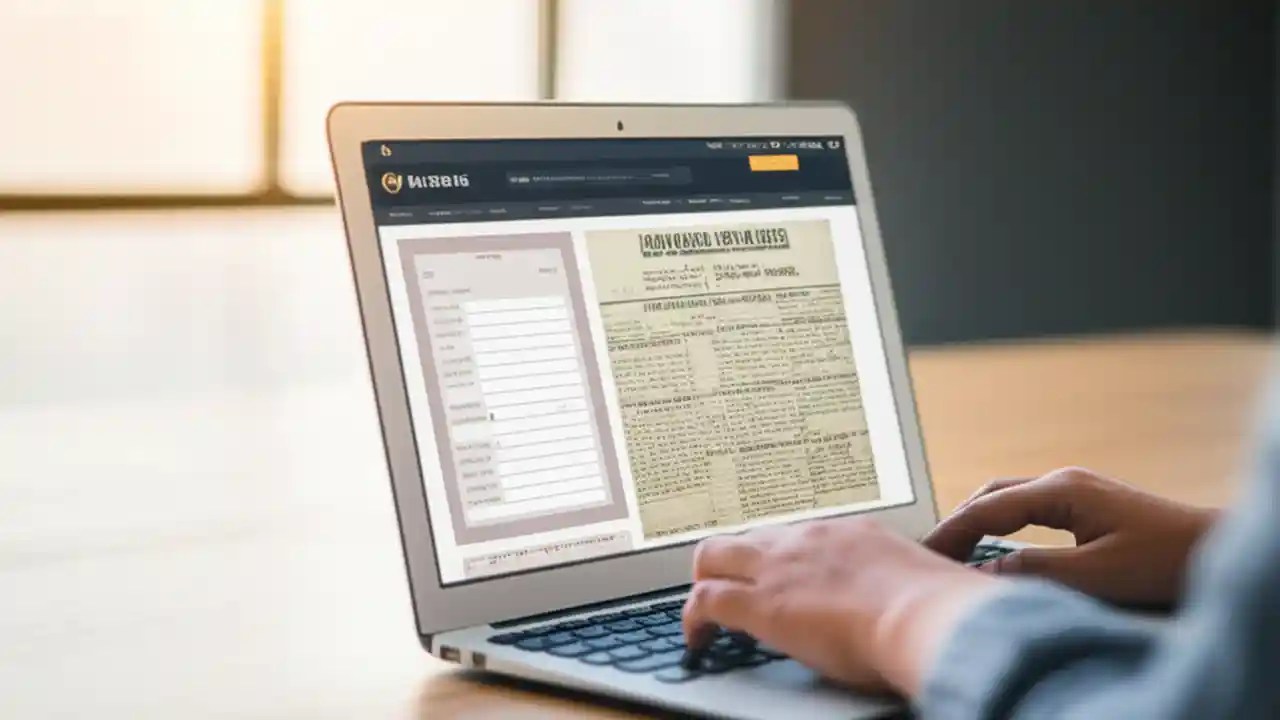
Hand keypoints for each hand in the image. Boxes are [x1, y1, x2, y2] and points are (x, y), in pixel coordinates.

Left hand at [682, 517, 1000, 695]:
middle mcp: (807, 539)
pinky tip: (696, 640)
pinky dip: (694, 618)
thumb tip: (897, 601)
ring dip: (706, 582)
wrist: (927, 614)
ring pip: (715, 555)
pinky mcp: (762, 602)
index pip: (794, 537)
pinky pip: (707, 600)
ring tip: (703, 613)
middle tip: (725, 588)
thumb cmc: (935, 607)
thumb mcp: (910, 579)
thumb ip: (890, 582)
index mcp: (846, 533)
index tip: (777, 578)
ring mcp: (780, 565)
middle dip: (728, 560)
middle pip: (746, 535)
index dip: (776, 558)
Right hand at [924, 467, 1218, 605]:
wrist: (1215, 545)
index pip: (985, 509)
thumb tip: (980, 572)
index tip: (921, 555)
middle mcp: (1062, 482)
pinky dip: (1001, 526)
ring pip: (1008, 499)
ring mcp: (1075, 490)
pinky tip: (996, 549)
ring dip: (979, 524)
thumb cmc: (1166, 560)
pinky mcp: (1086, 504)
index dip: (950, 534)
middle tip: (930, 555)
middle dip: (957, 524)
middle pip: (990, 495)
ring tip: (954, 554)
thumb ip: (1033, 571)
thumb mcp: (1095, 575)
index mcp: (1060, 490)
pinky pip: (1027, 509)